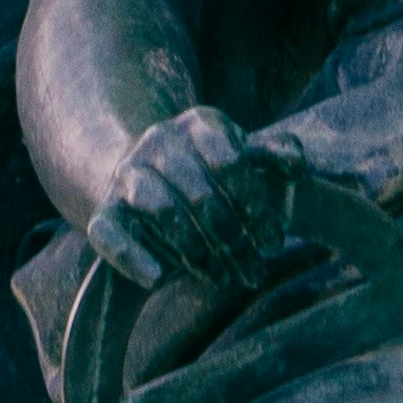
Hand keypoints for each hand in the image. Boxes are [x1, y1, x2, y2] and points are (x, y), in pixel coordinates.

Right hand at [93, 104, 311, 301]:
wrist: (149, 174)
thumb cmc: (211, 172)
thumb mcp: (245, 156)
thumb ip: (273, 155)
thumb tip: (297, 166)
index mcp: (200, 123)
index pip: (231, 164)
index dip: (255, 207)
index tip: (273, 242)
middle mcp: (159, 141)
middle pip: (202, 194)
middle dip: (234, 240)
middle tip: (254, 271)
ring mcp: (128, 174)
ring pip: (164, 210)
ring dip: (197, 252)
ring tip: (222, 278)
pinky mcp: (105, 210)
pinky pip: (111, 233)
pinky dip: (132, 256)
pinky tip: (157, 278)